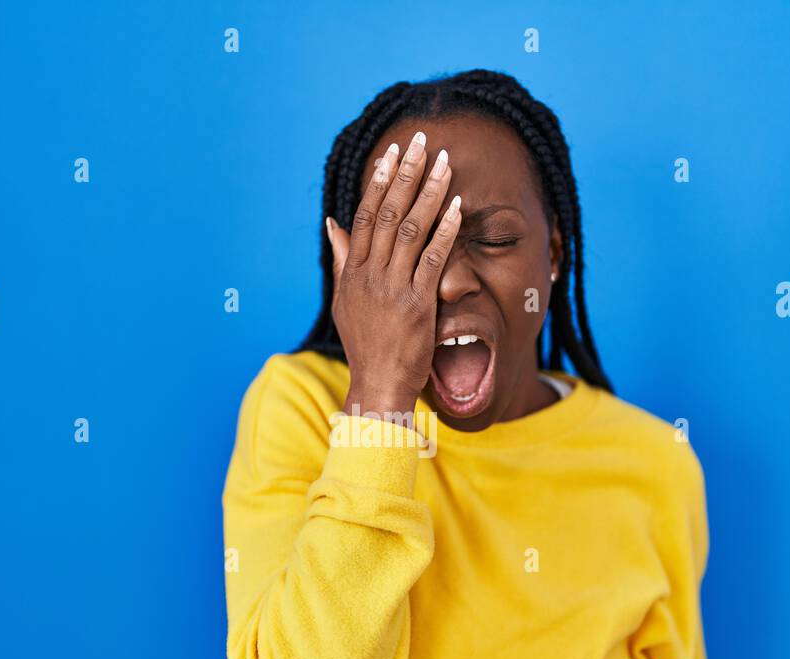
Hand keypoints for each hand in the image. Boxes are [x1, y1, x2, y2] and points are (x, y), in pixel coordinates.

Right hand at [325, 130, 461, 416]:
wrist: (378, 384)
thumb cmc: (366, 343)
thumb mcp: (346, 300)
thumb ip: (343, 259)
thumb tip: (332, 223)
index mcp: (353, 272)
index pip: (365, 216)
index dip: (380, 182)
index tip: (393, 154)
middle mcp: (370, 276)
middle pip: (387, 214)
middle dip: (406, 174)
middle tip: (422, 142)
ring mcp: (393, 290)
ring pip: (411, 230)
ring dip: (430, 193)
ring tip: (444, 164)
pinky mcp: (416, 305)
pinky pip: (432, 260)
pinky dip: (445, 231)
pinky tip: (457, 207)